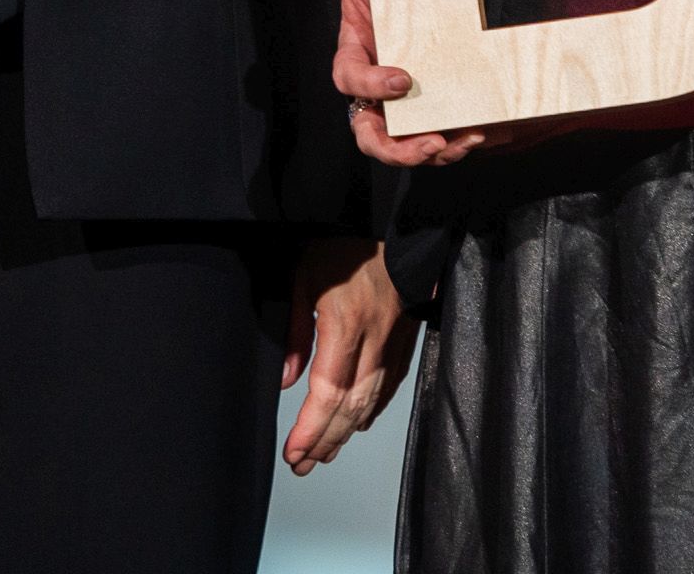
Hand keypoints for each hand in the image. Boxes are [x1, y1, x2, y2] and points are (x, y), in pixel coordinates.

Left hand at [279, 236, 415, 472]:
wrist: (396, 228)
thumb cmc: (343, 247)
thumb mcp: (303, 277)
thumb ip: (296, 332)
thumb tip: (288, 381)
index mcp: (345, 324)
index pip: (328, 391)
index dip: (311, 428)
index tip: (294, 452)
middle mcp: (374, 340)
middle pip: (351, 406)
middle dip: (325, 440)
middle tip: (302, 464)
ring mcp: (394, 342)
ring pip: (372, 401)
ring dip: (346, 432)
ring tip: (323, 453)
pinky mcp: (406, 340)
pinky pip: (390, 386)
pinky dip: (372, 411)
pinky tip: (357, 425)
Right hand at [328, 0, 490, 167]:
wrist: (417, 6)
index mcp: (355, 62)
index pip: (351, 81)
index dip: (371, 85)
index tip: (402, 80)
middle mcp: (374, 97)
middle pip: (373, 138)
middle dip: (399, 149)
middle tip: (431, 142)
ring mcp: (403, 113)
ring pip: (409, 147)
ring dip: (435, 152)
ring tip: (465, 141)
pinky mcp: (431, 118)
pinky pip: (440, 142)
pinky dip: (459, 142)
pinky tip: (481, 131)